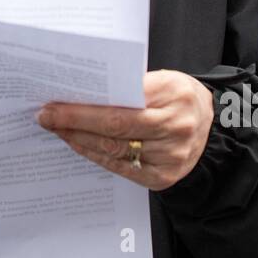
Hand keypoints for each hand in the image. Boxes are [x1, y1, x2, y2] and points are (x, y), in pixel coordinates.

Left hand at [36, 70, 215, 190]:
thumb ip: (128, 86)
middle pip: (114, 130)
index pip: (120, 105)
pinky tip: (78, 144)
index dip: (83, 108)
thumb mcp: (162, 79)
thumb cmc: (179, 96)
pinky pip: (121, 168)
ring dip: (79, 140)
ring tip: (57, 129)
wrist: (211, 125)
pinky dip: (96, 155)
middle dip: (74, 124)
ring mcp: (170, 158)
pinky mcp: (163, 178)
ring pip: (114, 151)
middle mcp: (174, 129)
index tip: (54, 104)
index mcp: (174, 96)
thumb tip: (81, 91)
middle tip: (45, 117)